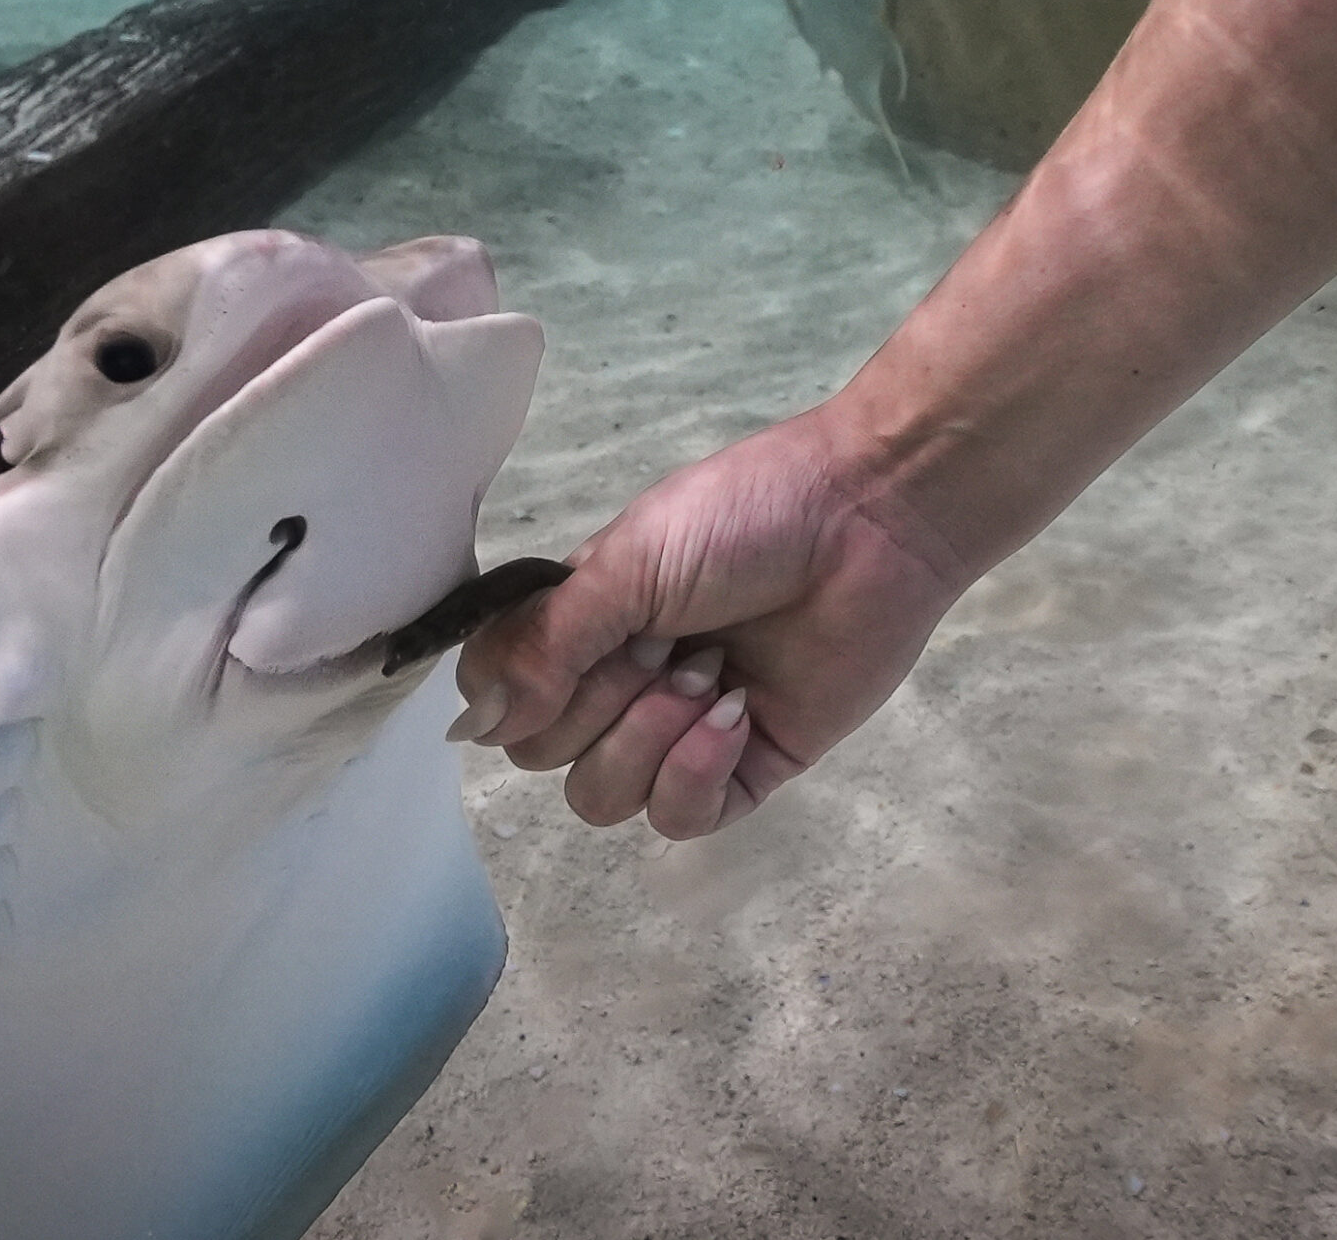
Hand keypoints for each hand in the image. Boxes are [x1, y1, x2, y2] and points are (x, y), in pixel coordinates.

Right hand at [455, 404, 971, 839]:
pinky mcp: (745, 770)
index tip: (566, 651)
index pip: (503, 702)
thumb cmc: (744, 520)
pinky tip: (737, 711)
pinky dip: (698, 770)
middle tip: (666, 638)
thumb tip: (468, 732)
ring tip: (712, 670)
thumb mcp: (624, 564)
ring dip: (650, 735)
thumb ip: (538, 647)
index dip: (519, 694)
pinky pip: (680, 817)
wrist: (869, 523)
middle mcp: (618, 684)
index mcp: (580, 625)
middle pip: (546, 757)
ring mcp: (679, 732)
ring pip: (604, 797)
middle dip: (599, 701)